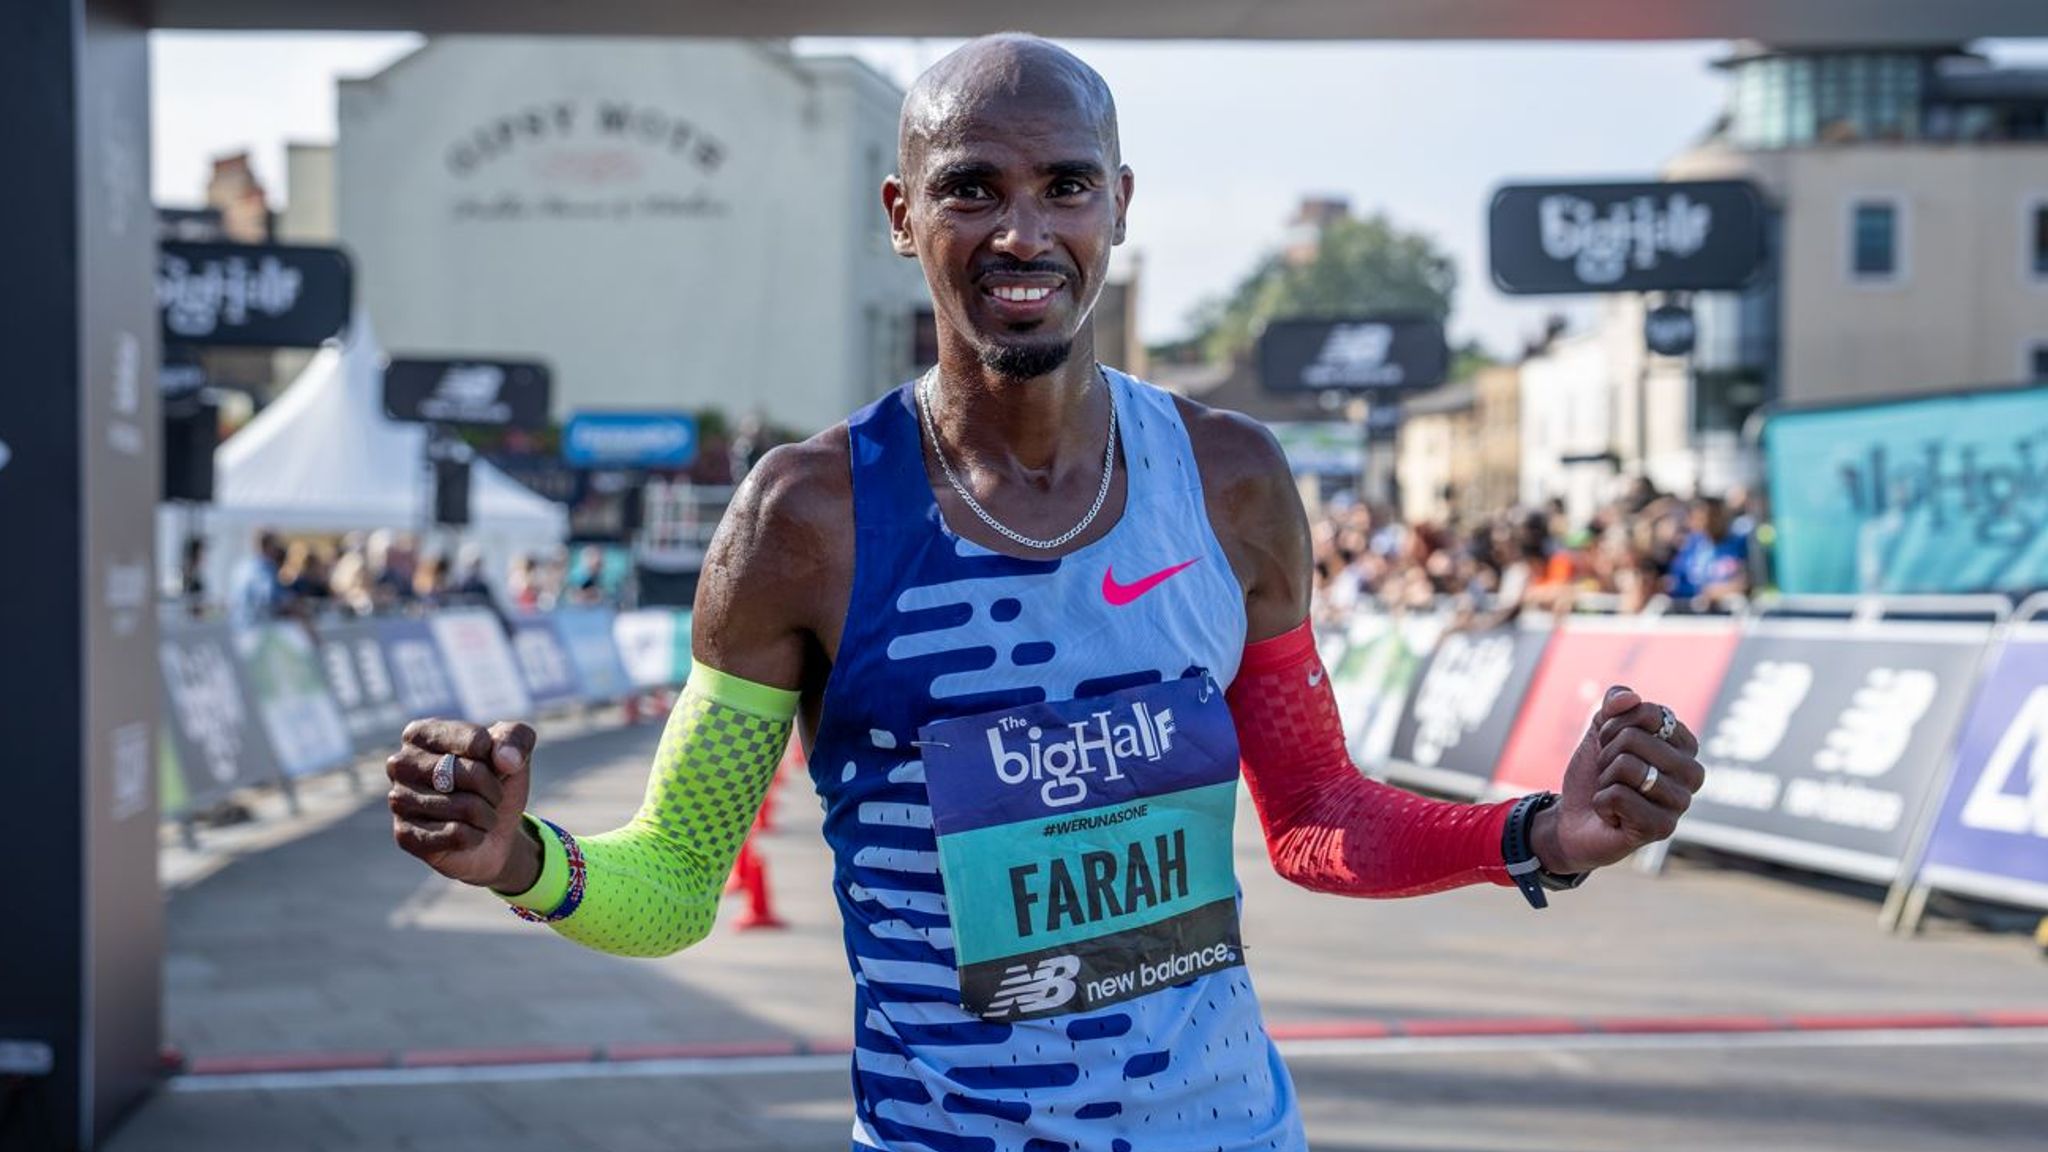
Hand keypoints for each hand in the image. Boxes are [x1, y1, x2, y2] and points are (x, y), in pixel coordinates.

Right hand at [387, 718, 539, 890]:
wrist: (494, 830)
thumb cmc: (497, 781)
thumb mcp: (515, 749)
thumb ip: (516, 738)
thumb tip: (505, 760)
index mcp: (420, 733)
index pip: (476, 741)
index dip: (500, 758)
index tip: (495, 764)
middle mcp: (400, 763)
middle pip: (470, 773)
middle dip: (494, 788)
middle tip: (492, 795)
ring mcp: (398, 800)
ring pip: (466, 807)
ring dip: (487, 814)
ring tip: (480, 814)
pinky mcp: (405, 836)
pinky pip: (457, 835)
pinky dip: (476, 836)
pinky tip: (467, 833)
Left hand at [1534, 686, 1703, 875]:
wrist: (1573, 820)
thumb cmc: (1596, 775)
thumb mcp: (1601, 731)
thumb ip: (1614, 704)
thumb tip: (1631, 698)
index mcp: (1685, 745)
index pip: (1649, 713)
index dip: (1615, 726)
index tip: (1611, 745)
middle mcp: (1692, 773)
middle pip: (1634, 738)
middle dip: (1607, 754)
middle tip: (1609, 774)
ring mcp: (1680, 803)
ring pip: (1627, 766)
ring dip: (1605, 779)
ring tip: (1612, 793)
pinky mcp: (1662, 828)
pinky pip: (1619, 796)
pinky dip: (1602, 803)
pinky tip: (1612, 816)